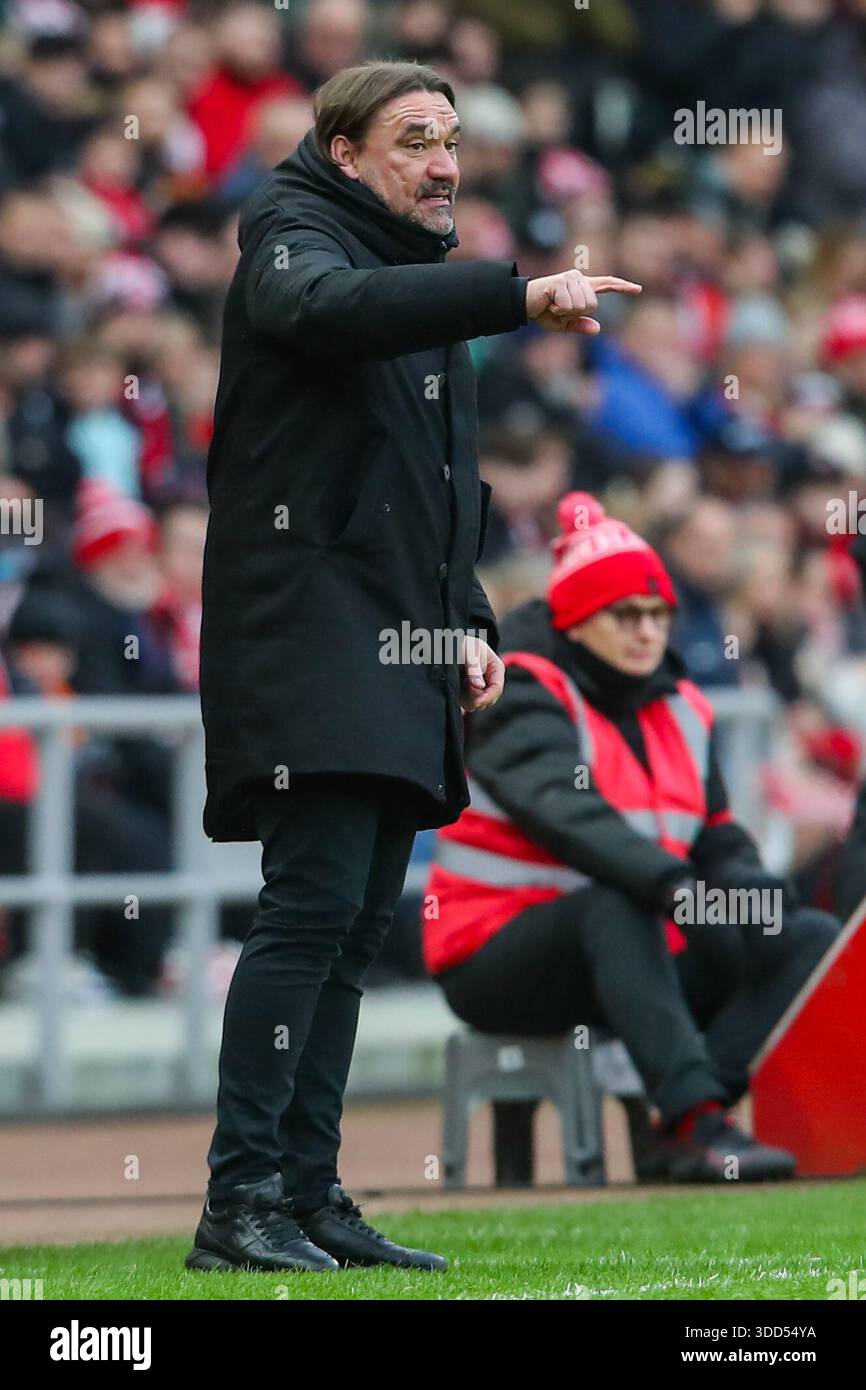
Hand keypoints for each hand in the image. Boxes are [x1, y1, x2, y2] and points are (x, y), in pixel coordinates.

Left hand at [460, 635, 504, 711]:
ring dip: (468, 699)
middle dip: (477, 698)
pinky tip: (457, 688)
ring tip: (459, 684)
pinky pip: (470, 704)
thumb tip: (479, 686)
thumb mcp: (469, 652)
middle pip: (489, 700)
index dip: (487, 697)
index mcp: (496, 669)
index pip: (497, 688)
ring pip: (479, 704)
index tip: (476, 702)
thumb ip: (474, 668)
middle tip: (463, 688)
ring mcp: (483, 688)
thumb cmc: (465, 645)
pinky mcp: (473, 693)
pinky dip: (463, 700)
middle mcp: (491, 680)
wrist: (454, 644)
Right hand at [526, 272, 641, 334]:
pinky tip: (549, 303)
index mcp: (582, 287)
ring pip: (582, 306)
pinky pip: (568, 305)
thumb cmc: (543, 312)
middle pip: (592, 305)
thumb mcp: (563, 324)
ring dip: (565, 313)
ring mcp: (570, 278)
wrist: (523, 303)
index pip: (606, 284)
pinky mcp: (561, 281)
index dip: (622, 287)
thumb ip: (580, 325)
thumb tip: (597, 329)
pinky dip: (558, 310)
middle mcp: (579, 278)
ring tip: (553, 306)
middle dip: (575, 314)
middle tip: (559, 310)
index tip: (638, 289)